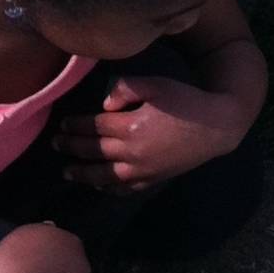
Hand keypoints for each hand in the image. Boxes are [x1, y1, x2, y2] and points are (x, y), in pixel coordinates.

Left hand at [55, 76, 248, 191]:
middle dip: (72, 147)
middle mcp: (132, 152)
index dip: (76, 125)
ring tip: (67, 171)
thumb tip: (103, 104)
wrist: (217, 126)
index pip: (94, 127)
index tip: (63, 124)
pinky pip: (124, 188)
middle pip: (94, 151)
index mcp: (130, 126)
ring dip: (83, 174)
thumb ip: (125, 88)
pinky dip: (108, 188)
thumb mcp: (155, 84)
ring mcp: (142, 170)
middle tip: (56, 144)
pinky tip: (99, 185)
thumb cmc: (186, 101)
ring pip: (103, 175)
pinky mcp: (153, 179)